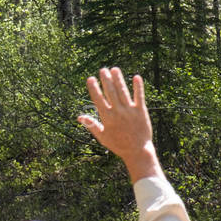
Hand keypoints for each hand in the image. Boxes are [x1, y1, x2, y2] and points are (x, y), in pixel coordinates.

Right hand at [77, 67, 161, 183]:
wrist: (137, 151)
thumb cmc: (118, 145)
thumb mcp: (102, 137)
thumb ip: (91, 125)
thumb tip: (79, 117)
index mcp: (107, 118)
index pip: (98, 99)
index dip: (94, 88)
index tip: (90, 78)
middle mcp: (118, 112)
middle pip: (111, 92)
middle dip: (106, 80)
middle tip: (103, 69)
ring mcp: (130, 111)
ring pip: (123, 92)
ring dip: (119, 79)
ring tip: (115, 69)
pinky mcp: (141, 112)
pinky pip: (139, 97)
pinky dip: (138, 87)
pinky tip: (136, 77)